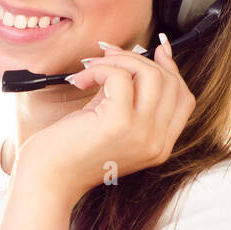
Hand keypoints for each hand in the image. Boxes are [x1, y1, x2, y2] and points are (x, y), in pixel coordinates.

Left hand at [17, 37, 196, 204]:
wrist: (46, 179)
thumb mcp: (111, 121)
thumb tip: (147, 54)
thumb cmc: (71, 152)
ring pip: (150, 74)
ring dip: (118, 60)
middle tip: (107, 57)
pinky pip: (120, 76)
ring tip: (91, 68)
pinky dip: (99, 69)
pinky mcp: (120, 123)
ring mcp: (142, 134)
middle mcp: (156, 143)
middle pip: (169, 82)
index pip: (184, 99)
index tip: (156, 50)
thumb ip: (131, 93)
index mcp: (159, 147)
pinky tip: (79, 81)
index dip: (172, 69)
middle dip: (138, 59)